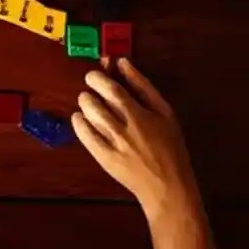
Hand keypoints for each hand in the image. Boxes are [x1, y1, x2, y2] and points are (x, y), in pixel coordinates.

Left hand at [72, 59, 198, 218]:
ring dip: (84, 105)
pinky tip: (81, 119)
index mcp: (142, 116)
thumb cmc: (170, 146)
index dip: (99, 79)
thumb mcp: (165, 113)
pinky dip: (79, 123)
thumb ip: (143, 86)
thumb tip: (122, 63)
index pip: (113, 90)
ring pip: (89, 116)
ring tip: (89, 103)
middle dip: (89, 91)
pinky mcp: (104, 158)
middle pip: (96, 102)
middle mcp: (126, 129)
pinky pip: (84, 136)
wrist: (167, 185)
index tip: (93, 75)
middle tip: (91, 89)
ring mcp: (113, 145)